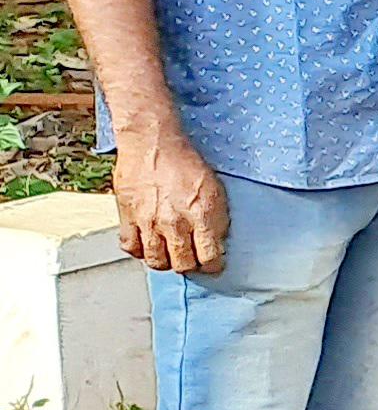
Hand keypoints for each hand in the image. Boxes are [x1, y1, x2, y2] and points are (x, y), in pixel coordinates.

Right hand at [111, 131, 228, 273]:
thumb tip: (216, 243)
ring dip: (165, 261)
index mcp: (201, 215)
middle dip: (190, 265)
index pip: (209, 257)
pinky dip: (139, 250)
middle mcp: (174, 222)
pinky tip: (147, 243)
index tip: (212, 264)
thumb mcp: (215, 190)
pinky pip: (131, 247)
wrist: (153, 144)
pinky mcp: (127, 217)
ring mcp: (148, 222)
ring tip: (169, 253)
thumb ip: (216, 219)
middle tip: (191, 259)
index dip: (213, 265)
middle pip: (182, 264)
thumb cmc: (186, 163)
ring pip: (156, 261)